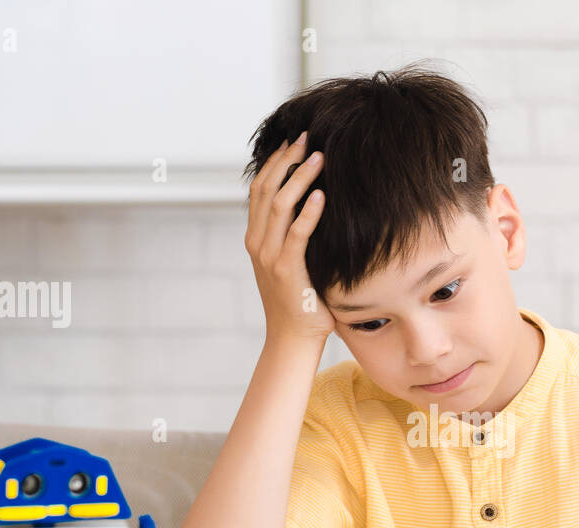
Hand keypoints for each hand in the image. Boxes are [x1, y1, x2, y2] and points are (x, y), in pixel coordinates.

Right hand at [245, 131, 333, 342]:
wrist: (293, 338)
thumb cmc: (301, 300)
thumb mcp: (291, 262)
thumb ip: (294, 236)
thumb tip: (315, 207)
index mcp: (256, 238)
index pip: (259, 189)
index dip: (274, 162)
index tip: (292, 141)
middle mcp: (257, 243)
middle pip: (266, 189)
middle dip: (286, 160)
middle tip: (306, 138)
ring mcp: (269, 257)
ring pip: (280, 205)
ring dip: (300, 178)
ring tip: (319, 157)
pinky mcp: (287, 271)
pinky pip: (297, 234)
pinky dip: (309, 212)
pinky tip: (323, 195)